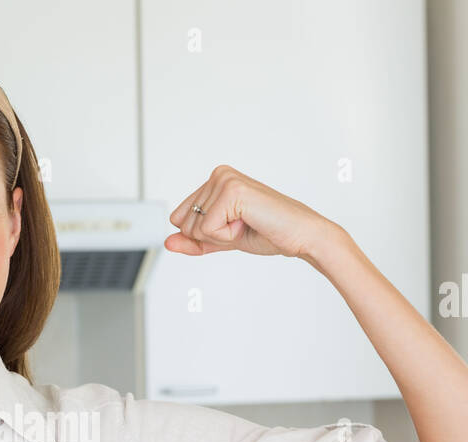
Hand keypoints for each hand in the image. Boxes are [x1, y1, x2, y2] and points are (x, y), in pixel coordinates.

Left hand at [165, 164, 338, 258]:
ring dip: (223, 236)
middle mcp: (218, 174)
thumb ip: (194, 241)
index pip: (180, 218)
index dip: (205, 234)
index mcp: (215, 179)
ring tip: (248, 223)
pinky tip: (249, 223)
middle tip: (244, 226)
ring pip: (195, 228)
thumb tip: (167, 242)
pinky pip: (207, 230)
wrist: (300, 236)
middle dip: (213, 236)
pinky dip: (227, 236)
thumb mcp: (222, 239)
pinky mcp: (231, 192)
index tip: (234, 226)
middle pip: (185, 224)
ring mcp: (224, 180)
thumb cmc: (268, 232)